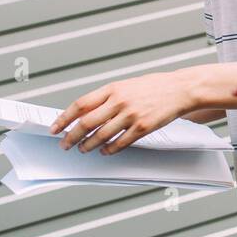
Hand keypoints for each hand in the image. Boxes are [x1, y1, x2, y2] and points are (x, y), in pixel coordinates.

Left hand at [48, 72, 193, 153]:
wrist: (180, 89)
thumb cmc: (154, 86)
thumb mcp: (126, 85)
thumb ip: (107, 97)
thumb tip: (85, 111)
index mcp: (113, 88)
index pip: (80, 105)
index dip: (64, 118)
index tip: (56, 128)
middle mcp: (120, 101)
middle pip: (87, 123)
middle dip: (72, 137)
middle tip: (65, 144)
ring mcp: (131, 115)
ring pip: (101, 136)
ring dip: (88, 146)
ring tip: (83, 149)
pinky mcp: (143, 127)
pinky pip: (120, 143)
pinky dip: (109, 149)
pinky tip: (105, 151)